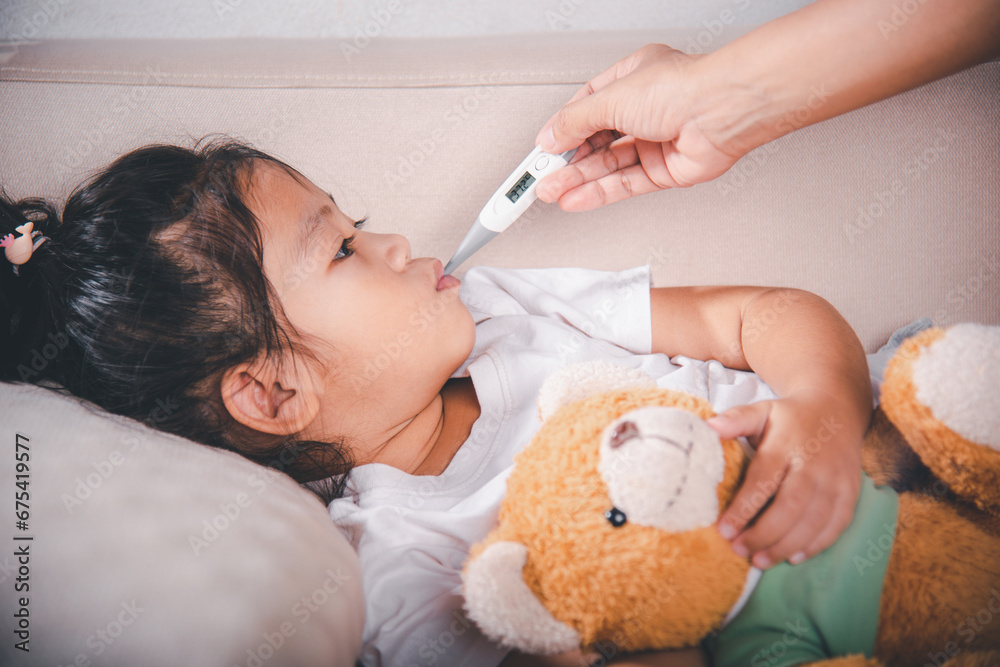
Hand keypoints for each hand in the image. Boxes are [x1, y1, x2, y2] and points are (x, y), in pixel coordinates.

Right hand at [533, 43, 745, 211]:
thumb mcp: (611, 98)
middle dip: (566, 160)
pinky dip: (599, 192)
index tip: (541, 150)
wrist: (723, 112)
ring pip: (607, 165)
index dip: (562, 130)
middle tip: (540, 177)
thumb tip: (551, 136)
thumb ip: (575, 121)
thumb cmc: (683, 88)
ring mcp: (655, 141)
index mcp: (631, 80)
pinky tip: (576, 198)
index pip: (586, 107)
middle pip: (595, 140)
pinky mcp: (665, 170)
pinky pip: (625, 184)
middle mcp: (645, 109)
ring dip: (577, 180)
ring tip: (550, 191)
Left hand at [706, 394, 863, 568]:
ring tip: (760, 560)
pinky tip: (793, 557)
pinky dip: (816, 545)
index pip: (763, 480)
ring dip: (786, 546)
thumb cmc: (790, 417)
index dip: (744, 508)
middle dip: (764, 534)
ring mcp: (836, 480)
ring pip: (814, 521)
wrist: (837, 410)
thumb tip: (709, 427)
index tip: (723, 530)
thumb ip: (736, 419)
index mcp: (787, 444)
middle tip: (739, 550)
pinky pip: (836, 525)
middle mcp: (814, 464)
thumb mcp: (761, 410)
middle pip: (790, 506)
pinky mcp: (851, 492)